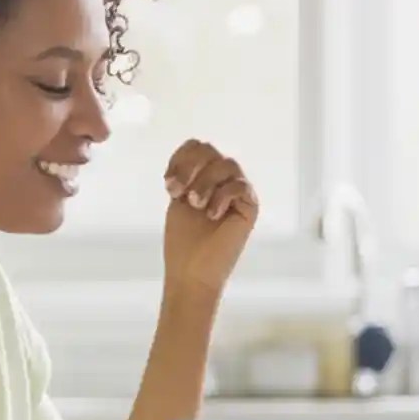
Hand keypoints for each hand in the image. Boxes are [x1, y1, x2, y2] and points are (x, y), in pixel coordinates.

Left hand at [162, 140, 258, 293]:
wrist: (191, 272)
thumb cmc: (183, 241)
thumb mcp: (178, 199)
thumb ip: (187, 173)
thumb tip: (195, 147)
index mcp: (202, 177)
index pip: (197, 147)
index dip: (182, 158)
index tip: (169, 185)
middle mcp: (221, 181)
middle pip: (211, 151)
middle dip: (190, 167)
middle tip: (177, 192)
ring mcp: (237, 193)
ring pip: (226, 165)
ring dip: (204, 182)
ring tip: (194, 204)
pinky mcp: (249, 207)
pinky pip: (239, 186)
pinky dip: (221, 196)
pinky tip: (211, 215)